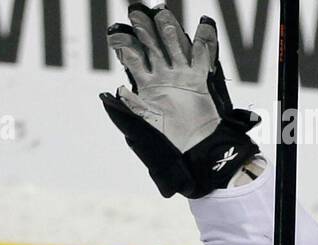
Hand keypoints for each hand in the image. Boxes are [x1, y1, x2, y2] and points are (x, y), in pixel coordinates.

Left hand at [100, 6, 260, 198]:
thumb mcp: (141, 131)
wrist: (193, 157)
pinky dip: (204, 40)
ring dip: (169, 29)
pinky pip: (203, 54)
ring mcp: (181, 75)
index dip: (124, 44)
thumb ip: (128, 110)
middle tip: (136, 13)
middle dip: (144, 29)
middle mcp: (162, 76)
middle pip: (152, 44)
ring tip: (162, 16)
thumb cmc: (165, 149)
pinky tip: (203, 25)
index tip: (114, 34)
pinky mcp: (200, 78)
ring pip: (174, 44)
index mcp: (145, 86)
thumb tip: (113, 91)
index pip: (132, 58)